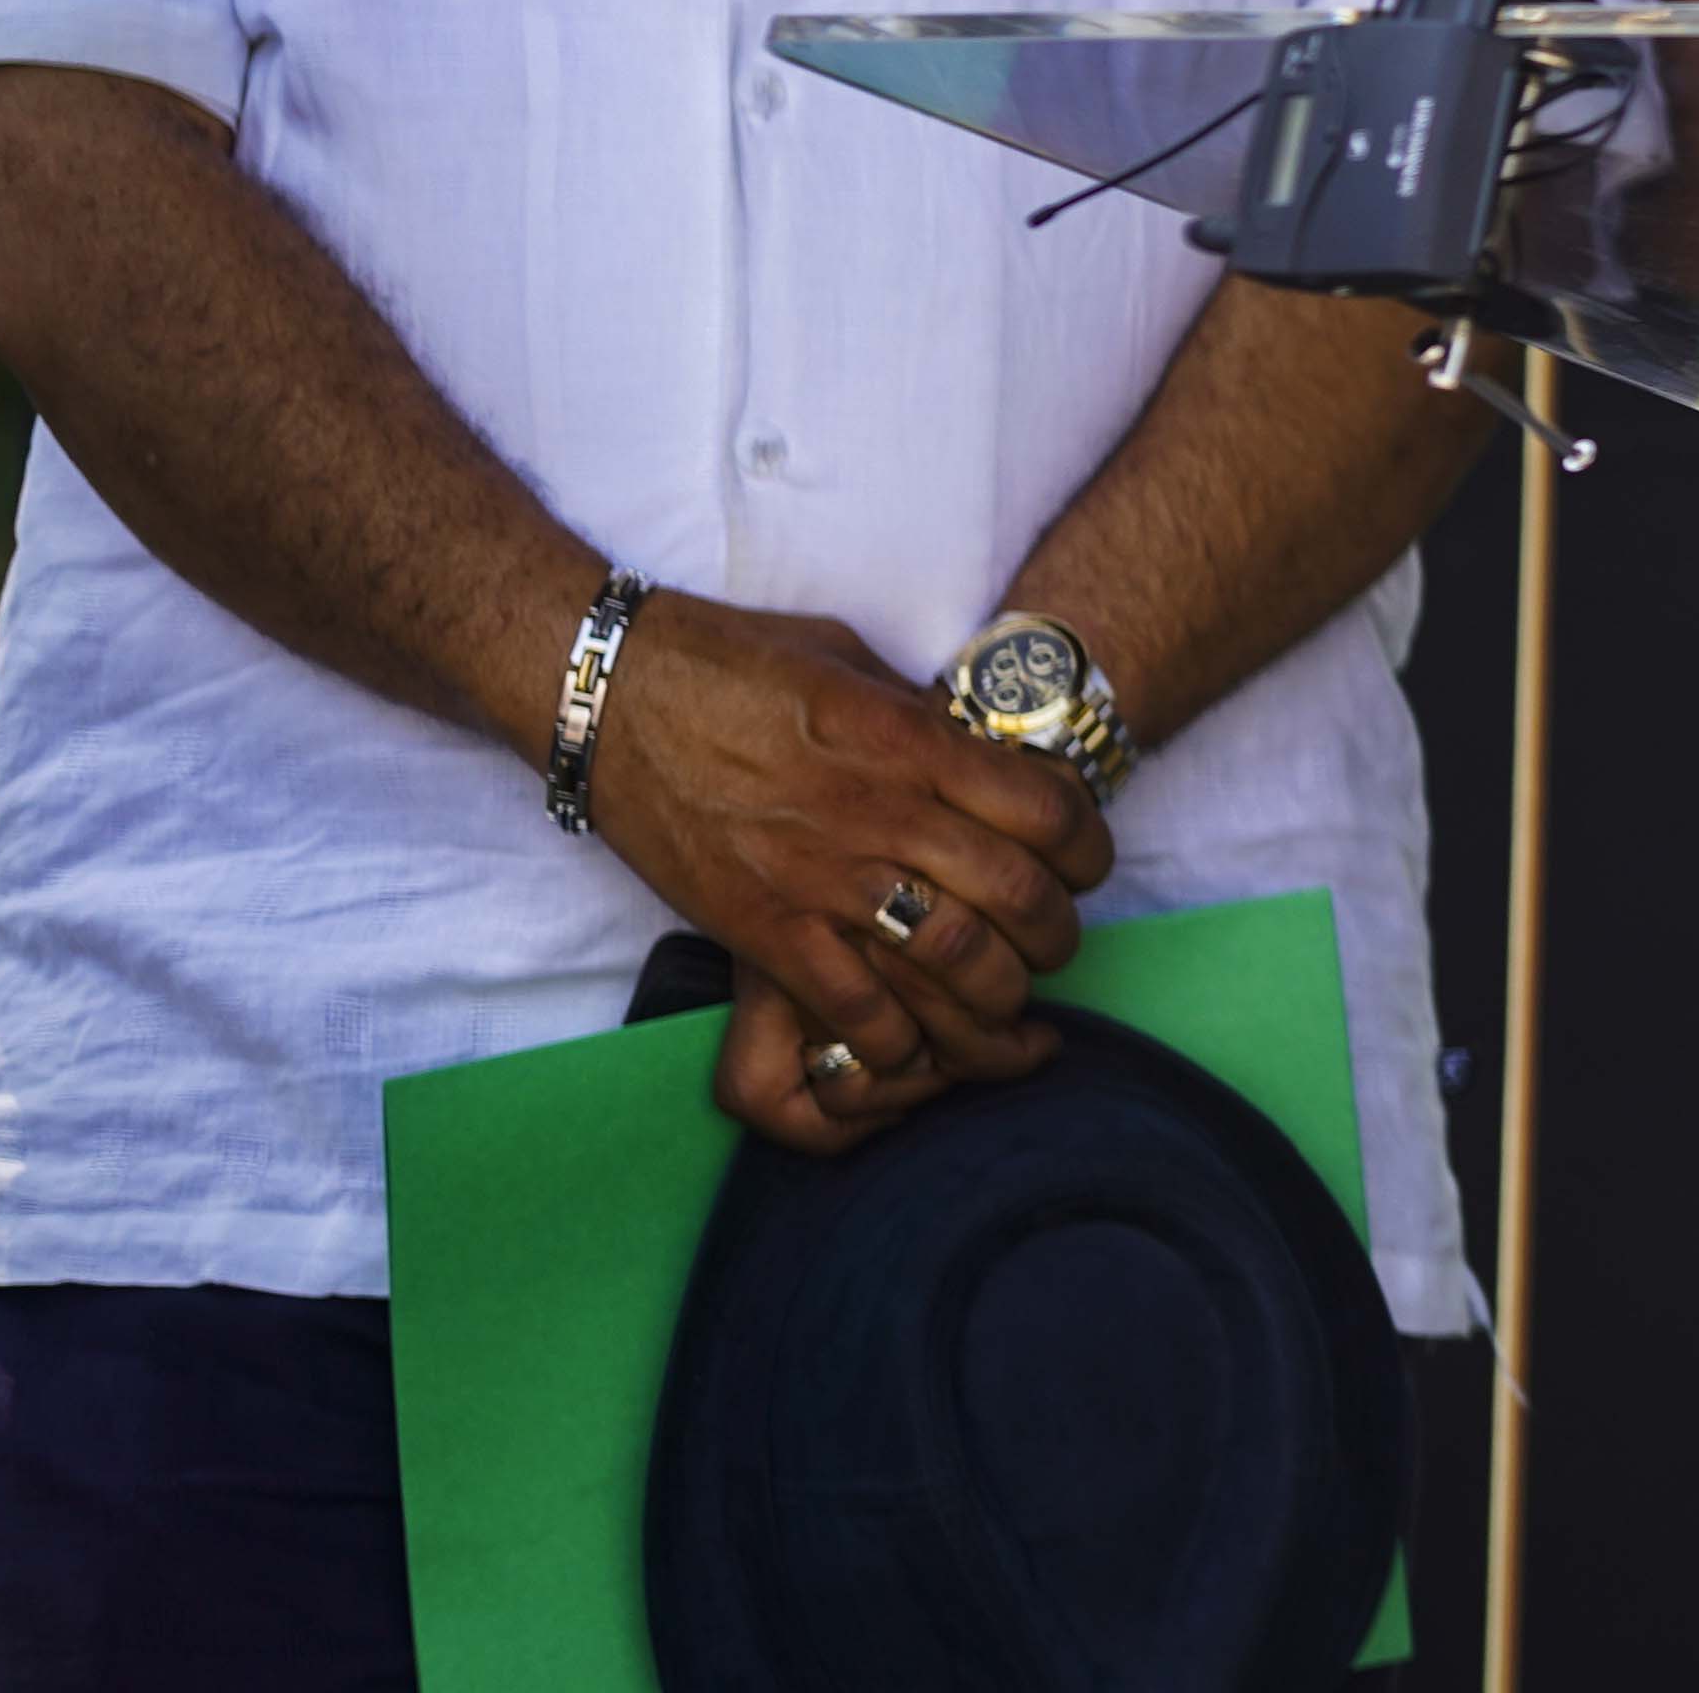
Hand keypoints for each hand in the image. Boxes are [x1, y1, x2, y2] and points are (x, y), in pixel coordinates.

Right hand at [581, 597, 1106, 1135]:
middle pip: (1016, 893)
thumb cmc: (732, 660)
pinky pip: (854, 1008)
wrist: (611, 694)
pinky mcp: (761, 930)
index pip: (1047, 808)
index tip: (1087, 865)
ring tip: (1007, 998)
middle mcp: (880, 812)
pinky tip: (914, 1039)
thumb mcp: (852, 659)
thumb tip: (975, 750)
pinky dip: (898, 1038)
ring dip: (995, 994)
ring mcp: (820, 878)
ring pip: (950, 960)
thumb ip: (916, 714)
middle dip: (1058, 933)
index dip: (1088, 848)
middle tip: (1059, 942)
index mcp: (911, 739)